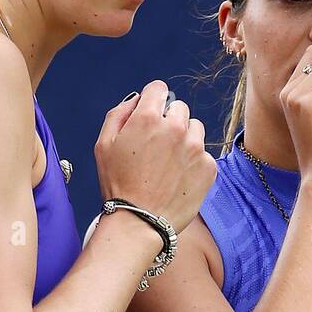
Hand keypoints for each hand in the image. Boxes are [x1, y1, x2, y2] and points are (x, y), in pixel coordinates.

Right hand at [94, 80, 216, 234]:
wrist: (139, 223)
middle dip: (169, 122)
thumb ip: (119, 114)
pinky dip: (193, 162)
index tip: (150, 114)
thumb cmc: (118, 186)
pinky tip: (178, 178)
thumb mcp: (103, 144)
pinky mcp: (208, 167)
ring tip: (168, 163)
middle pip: (179, 108)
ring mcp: (195, 147)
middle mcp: (176, 127)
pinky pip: (203, 154)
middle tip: (157, 147)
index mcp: (149, 117)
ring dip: (184, 139)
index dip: (152, 100)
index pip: (159, 88)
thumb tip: (136, 100)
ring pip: (195, 129)